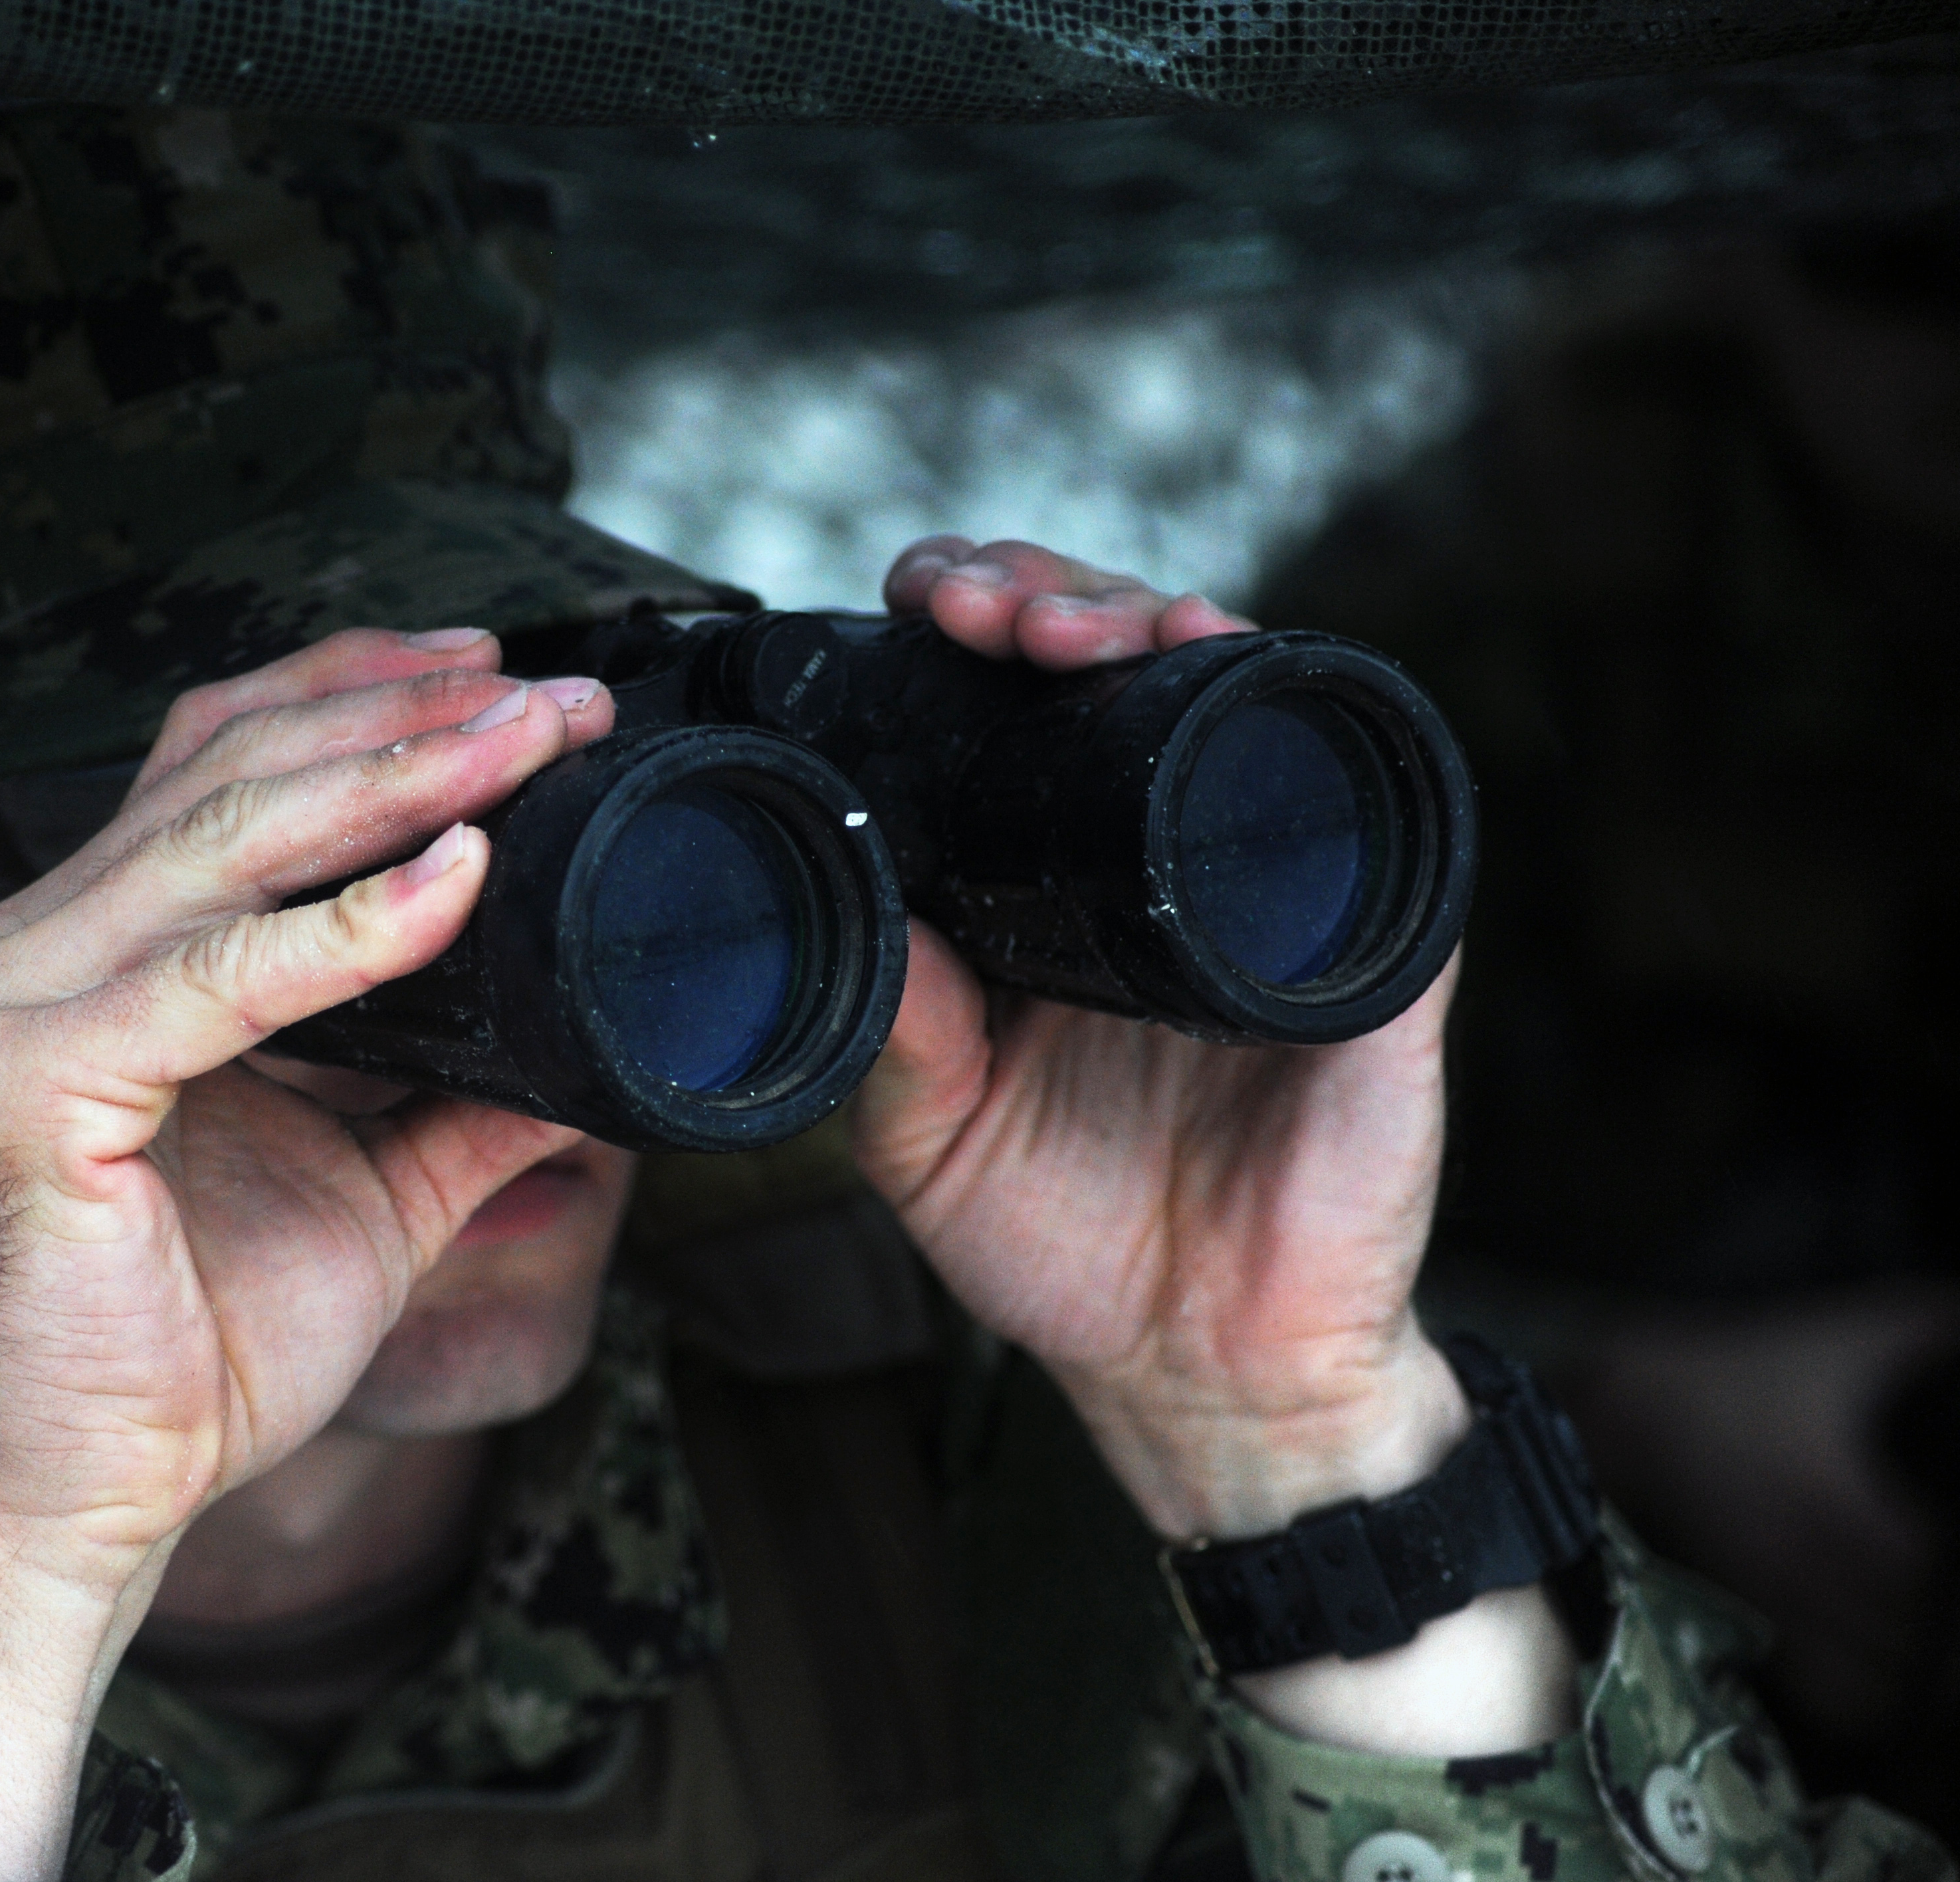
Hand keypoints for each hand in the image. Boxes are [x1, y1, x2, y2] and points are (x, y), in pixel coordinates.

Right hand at [0, 630, 608, 1881]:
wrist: (92, 1494)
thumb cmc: (202, 1343)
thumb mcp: (374, 1193)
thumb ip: (462, 1105)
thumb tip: (590, 1051)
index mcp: (102, 943)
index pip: (222, 754)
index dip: (359, 691)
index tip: (504, 669)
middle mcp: (40, 942)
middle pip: (238, 768)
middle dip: (414, 719)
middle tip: (563, 700)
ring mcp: (19, 1002)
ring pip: (228, 837)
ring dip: (397, 778)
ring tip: (531, 745)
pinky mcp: (31, 1086)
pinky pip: (215, 978)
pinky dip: (345, 926)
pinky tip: (459, 882)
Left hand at [854, 538, 1568, 1755]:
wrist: (1201, 1364)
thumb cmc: (1064, 1240)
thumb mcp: (926, 1130)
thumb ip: (886, 1021)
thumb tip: (831, 891)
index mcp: (1044, 881)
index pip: (1006, 704)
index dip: (961, 630)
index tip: (912, 608)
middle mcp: (1155, 853)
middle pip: (1110, 661)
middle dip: (1038, 595)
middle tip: (977, 610)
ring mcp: (1264, 879)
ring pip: (1222, 681)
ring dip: (1139, 616)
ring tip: (1067, 628)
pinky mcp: (1364, 931)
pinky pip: (1348, 784)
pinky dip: (1285, 699)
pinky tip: (1214, 654)